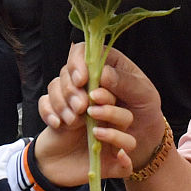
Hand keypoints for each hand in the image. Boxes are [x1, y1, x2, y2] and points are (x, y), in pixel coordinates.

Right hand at [34, 44, 163, 185]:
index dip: (78, 63)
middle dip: (71, 90)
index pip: (83, 52)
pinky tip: (59, 125)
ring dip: (61, 103)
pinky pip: (46, 104)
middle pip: (67, 71)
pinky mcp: (65, 110)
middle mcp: (89, 77)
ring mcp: (76, 93)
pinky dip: (48, 113)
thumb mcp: (144, 95)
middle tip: (81, 108)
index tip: (81, 80)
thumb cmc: (144, 111)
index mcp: (107, 65)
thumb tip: (103, 74)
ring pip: (55, 86)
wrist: (140, 138)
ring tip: (74, 121)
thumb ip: (125, 82)